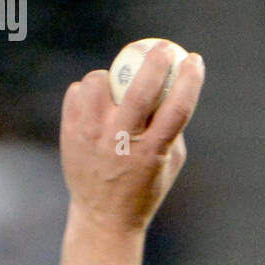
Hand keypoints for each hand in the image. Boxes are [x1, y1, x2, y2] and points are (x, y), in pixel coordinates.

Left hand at [59, 42, 204, 233]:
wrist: (104, 216)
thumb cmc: (144, 189)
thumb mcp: (168, 165)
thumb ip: (171, 131)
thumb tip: (170, 91)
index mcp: (152, 152)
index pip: (177, 109)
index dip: (189, 81)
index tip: (194, 61)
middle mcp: (122, 141)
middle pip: (140, 90)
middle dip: (154, 62)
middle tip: (161, 48)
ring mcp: (93, 135)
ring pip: (99, 82)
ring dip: (110, 79)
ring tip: (115, 91)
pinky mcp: (70, 131)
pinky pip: (78, 91)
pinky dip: (90, 93)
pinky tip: (97, 107)